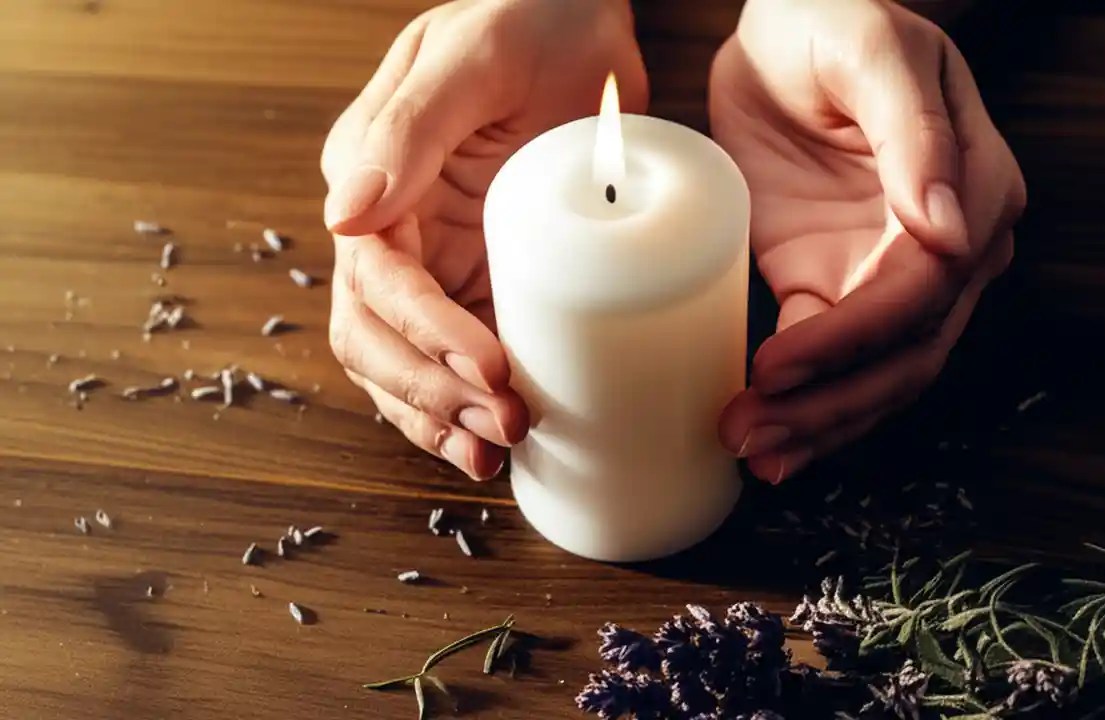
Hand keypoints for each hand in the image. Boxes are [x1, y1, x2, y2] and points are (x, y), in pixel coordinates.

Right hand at [321, 0, 647, 478]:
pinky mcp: (484, 281)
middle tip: (502, 428)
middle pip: (377, 338)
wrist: (586, 24)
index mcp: (374, 176)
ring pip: (404, 364)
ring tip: (494, 454)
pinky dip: (463, 406)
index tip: (490, 373)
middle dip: (430, 392)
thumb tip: (342, 215)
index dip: (428, 336)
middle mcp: (394, 229)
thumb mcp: (472, 58)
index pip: (381, 281)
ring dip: (438, 417)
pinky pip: (454, 360)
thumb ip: (408, 128)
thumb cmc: (530, 20)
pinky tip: (494, 442)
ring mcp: (437, 261)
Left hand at [710, 0, 1024, 482]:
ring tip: (751, 452)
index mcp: (975, 189)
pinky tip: (767, 441)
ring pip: (875, 377)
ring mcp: (890, 274)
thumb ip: (915, 132)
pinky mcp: (833, 282)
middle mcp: (949, 248)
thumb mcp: (874, 51)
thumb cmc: (833, 20)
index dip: (853, 337)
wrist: (783, 32)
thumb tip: (951, 232)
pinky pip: (829, 360)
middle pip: (905, 354)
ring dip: (817, 424)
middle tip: (752, 433)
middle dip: (831, 404)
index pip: (921, 289)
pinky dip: (804, 406)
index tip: (778, 363)